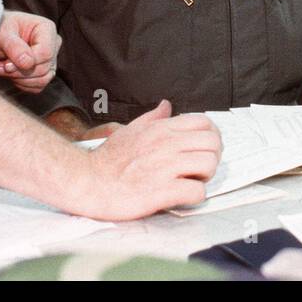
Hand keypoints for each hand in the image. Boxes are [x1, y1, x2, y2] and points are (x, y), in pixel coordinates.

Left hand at [0, 10, 59, 92]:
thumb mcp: (3, 33)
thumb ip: (14, 46)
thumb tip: (27, 63)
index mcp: (47, 29)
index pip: (45, 53)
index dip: (26, 62)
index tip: (5, 64)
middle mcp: (53, 44)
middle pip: (44, 68)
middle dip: (18, 72)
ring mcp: (51, 60)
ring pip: (43, 80)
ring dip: (18, 79)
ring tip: (0, 69)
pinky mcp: (44, 73)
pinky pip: (37, 86)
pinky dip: (21, 84)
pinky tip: (8, 74)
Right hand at [76, 100, 221, 220]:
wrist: (87, 182)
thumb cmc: (107, 160)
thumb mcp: (129, 130)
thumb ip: (152, 118)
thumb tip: (166, 105)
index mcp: (161, 129)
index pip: (205, 122)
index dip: (210, 136)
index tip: (201, 149)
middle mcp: (167, 144)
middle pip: (214, 143)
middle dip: (212, 157)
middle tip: (198, 169)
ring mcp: (165, 167)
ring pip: (210, 164)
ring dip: (205, 177)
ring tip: (191, 181)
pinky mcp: (162, 191)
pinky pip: (197, 192)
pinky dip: (194, 197)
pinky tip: (182, 196)